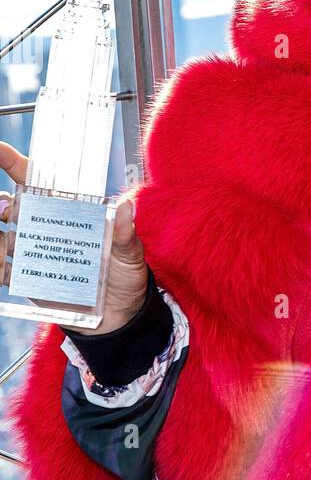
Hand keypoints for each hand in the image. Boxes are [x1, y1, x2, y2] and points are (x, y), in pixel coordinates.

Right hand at [0, 141, 148, 333]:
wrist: (119, 317)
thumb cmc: (126, 276)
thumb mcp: (130, 254)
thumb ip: (125, 234)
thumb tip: (128, 207)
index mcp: (67, 210)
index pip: (36, 179)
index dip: (12, 162)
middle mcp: (45, 226)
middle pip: (7, 204)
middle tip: (4, 208)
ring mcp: (33, 251)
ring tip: (4, 241)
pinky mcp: (26, 278)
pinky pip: (0, 268)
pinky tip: (2, 268)